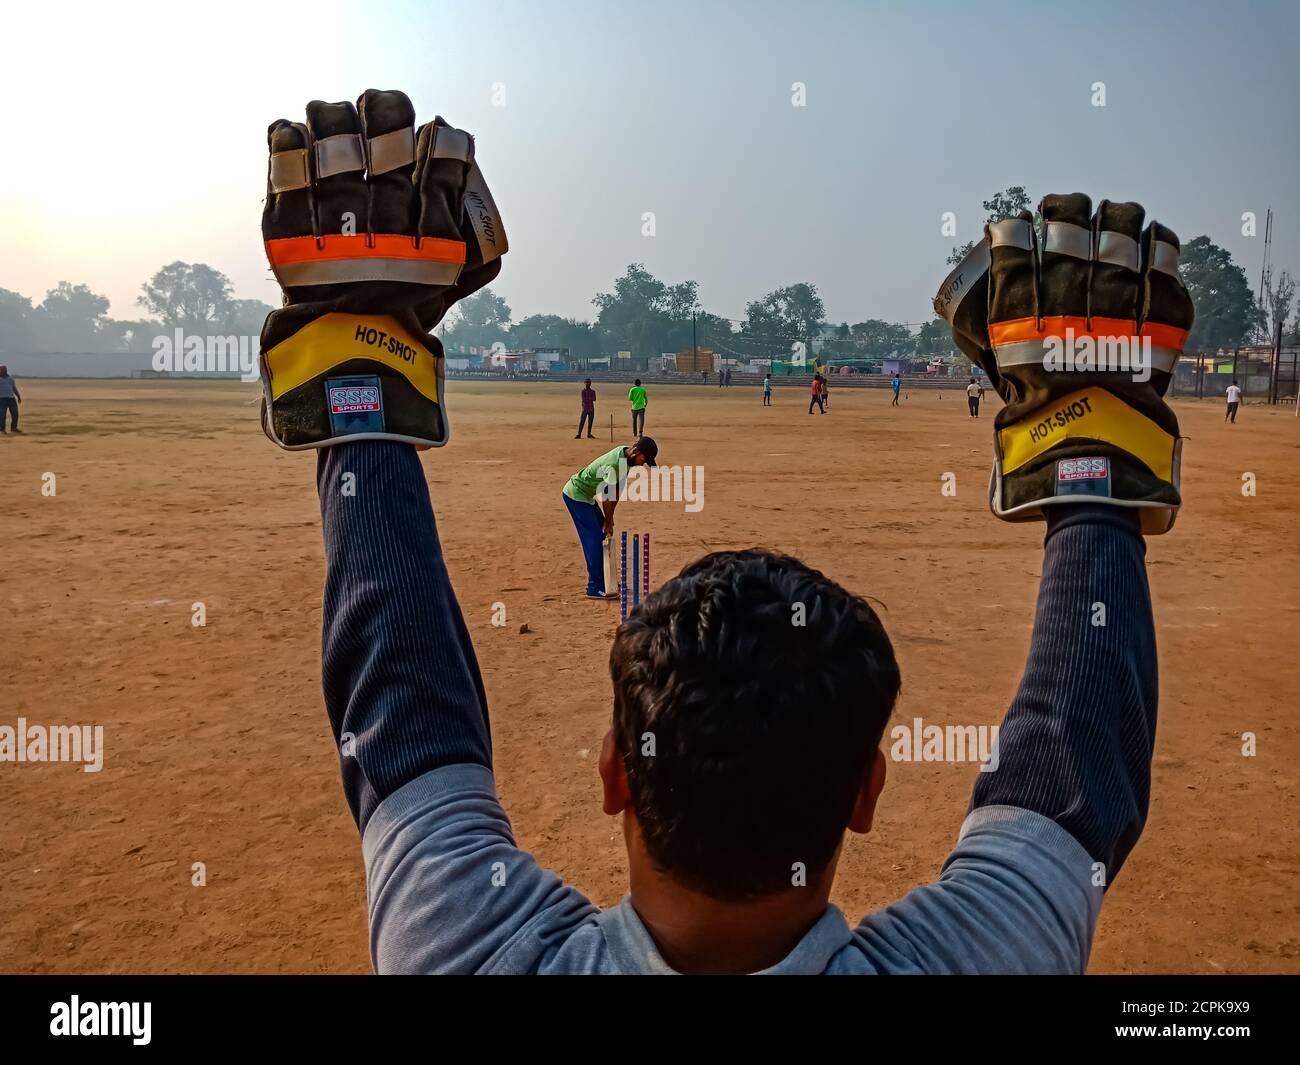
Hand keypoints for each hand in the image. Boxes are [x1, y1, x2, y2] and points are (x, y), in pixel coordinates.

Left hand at [258, 89, 506, 449]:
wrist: (346, 361)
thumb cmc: (402, 319)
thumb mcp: (448, 291)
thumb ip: (476, 258)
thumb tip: (481, 203)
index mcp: (428, 247)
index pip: (441, 175)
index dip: (441, 144)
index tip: (437, 129)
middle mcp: (385, 236)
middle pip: (387, 151)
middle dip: (387, 113)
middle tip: (381, 104)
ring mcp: (334, 234)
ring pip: (336, 153)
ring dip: (332, 119)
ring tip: (328, 110)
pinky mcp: (289, 240)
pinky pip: (286, 181)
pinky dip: (285, 149)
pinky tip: (289, 129)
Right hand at [935, 193, 1192, 533]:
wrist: (1093, 449)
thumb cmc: (1036, 419)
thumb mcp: (999, 375)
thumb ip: (988, 338)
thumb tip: (967, 310)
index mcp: (1023, 314)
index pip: (1013, 247)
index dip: (1013, 229)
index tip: (1015, 223)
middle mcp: (1068, 299)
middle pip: (1068, 226)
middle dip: (1065, 210)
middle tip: (1065, 209)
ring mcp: (1117, 304)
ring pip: (1119, 232)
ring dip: (1115, 216)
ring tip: (1115, 214)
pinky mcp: (1158, 317)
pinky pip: (1164, 262)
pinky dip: (1160, 243)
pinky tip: (1154, 233)